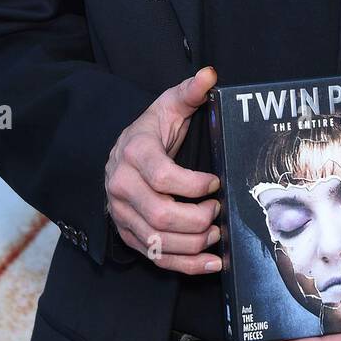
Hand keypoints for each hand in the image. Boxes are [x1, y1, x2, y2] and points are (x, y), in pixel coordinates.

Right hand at [104, 65, 222, 272]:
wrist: (122, 154)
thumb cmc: (151, 131)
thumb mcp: (168, 106)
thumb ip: (189, 93)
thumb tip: (209, 75)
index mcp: (134, 153)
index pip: (162, 176)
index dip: (193, 184)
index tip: (215, 182)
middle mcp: (122, 186)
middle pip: (161, 214)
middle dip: (197, 218)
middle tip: (218, 211)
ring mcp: (122, 213)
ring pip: (158, 241)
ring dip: (194, 243)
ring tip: (218, 234)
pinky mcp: (128, 234)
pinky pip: (156, 258)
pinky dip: (186, 265)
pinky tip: (213, 263)